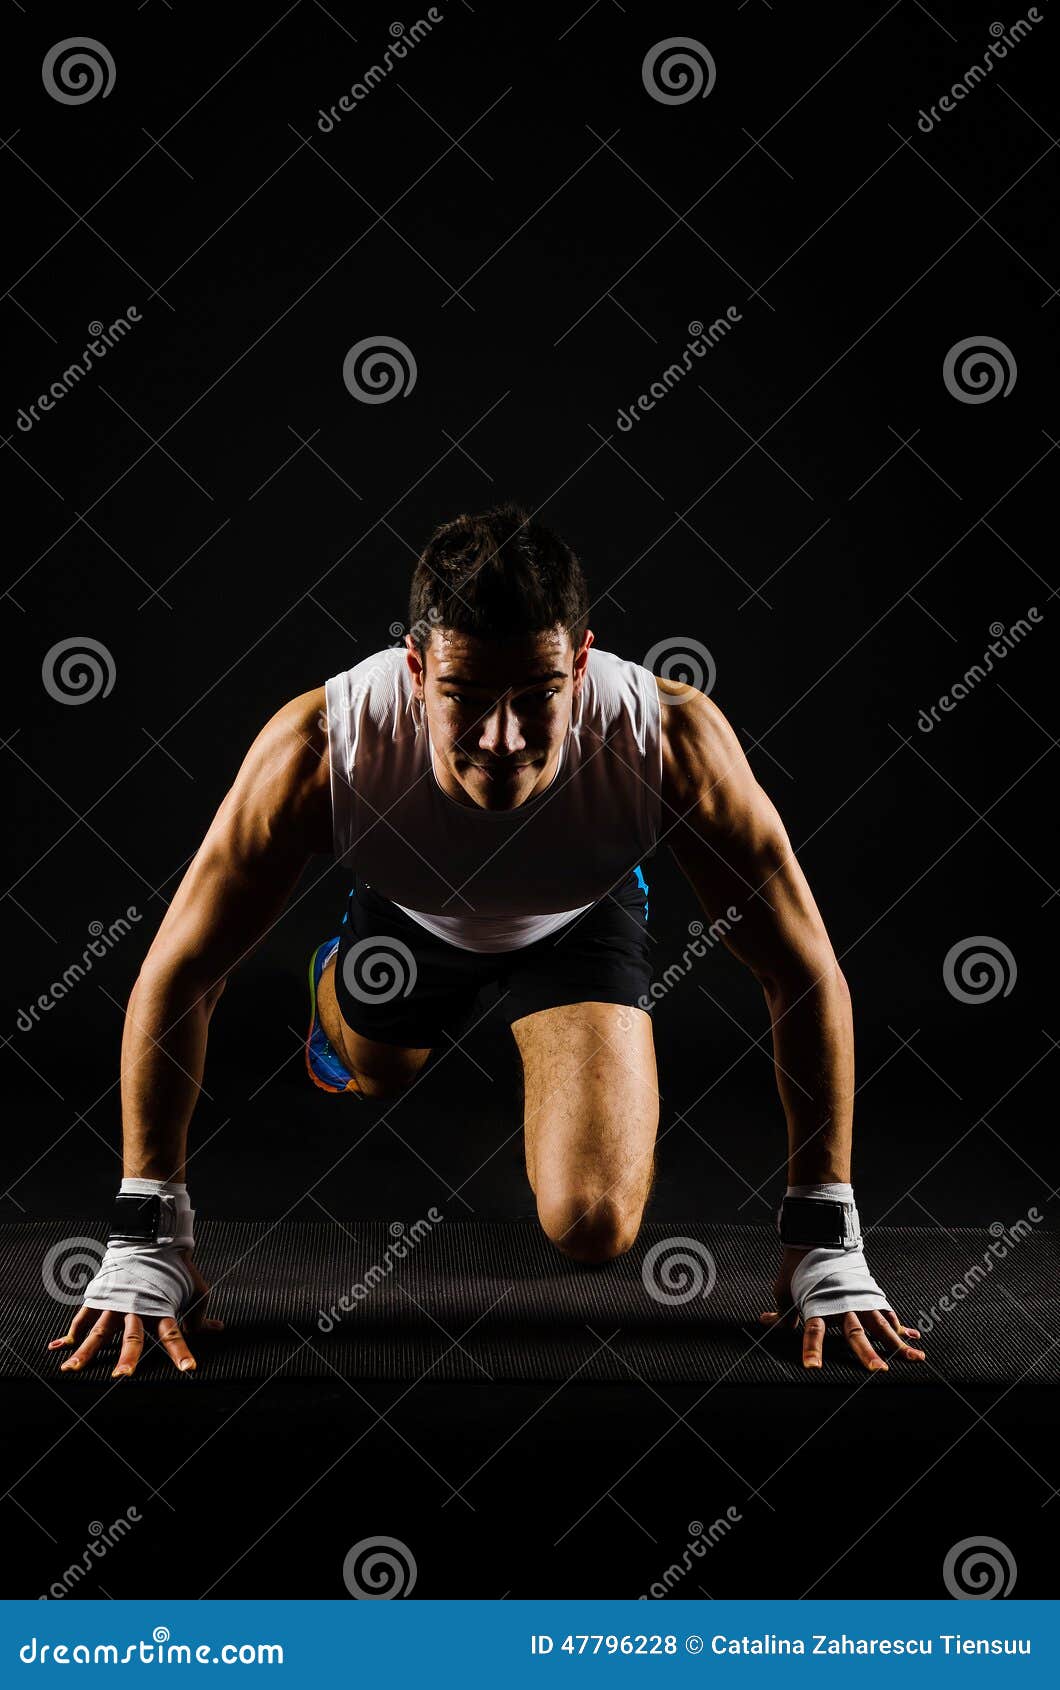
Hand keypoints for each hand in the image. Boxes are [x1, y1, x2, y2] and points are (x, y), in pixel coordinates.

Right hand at [47, 1254, 222, 1378]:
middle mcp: (137, 1308)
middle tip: (121, 1377)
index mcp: (161, 1308)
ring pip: (99, 1332)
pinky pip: (83, 1318)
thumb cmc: (176, 1268)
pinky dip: (70, 1333)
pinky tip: (58, 1347)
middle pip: (132, 1337)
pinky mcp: (100, 1295)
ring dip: (85, 1352)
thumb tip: (217, 1330)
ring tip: (71, 1370)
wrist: (153, 1237)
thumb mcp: (196, 1289)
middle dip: (127, 1358)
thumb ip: (201, 1314)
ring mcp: (115, 1302)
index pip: (174, 1335)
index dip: (182, 1352)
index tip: (188, 1369)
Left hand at [759, 1246, 924, 1371]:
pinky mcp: (870, 1294)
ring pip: (881, 1325)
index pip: (813, 1332)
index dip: (811, 1349)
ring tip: (916, 1358)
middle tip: (879, 1371)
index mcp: (818, 1305)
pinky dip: (901, 1326)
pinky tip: (914, 1337)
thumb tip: (764, 1322)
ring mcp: (860, 1299)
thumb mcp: (785, 1289)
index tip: (812, 1368)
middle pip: (855, 1333)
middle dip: (867, 1353)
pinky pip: (888, 1314)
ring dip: (897, 1343)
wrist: (819, 1235)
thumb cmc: (799, 1266)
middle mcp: (842, 1305)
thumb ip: (781, 1312)